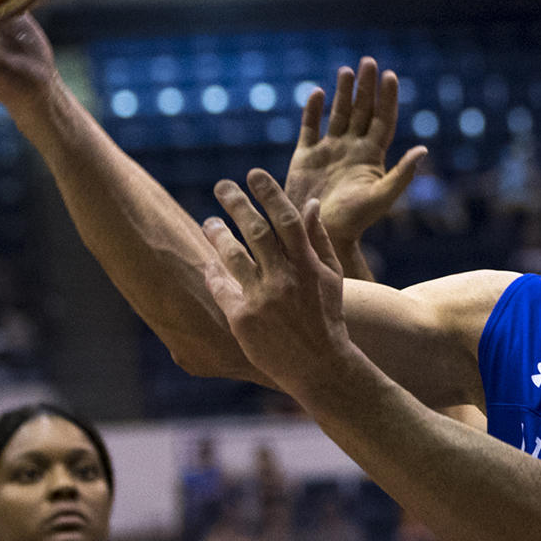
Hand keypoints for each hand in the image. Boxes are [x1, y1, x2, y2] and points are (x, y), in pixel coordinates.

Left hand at [201, 169, 357, 395]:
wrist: (320, 367)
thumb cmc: (327, 317)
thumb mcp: (331, 276)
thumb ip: (318, 238)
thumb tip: (307, 203)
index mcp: (308, 265)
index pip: (287, 219)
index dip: (269, 193)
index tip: (253, 174)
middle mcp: (285, 278)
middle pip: (256, 231)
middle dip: (237, 204)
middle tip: (222, 186)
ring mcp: (263, 299)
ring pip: (232, 256)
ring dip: (218, 235)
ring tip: (209, 222)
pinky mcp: (243, 320)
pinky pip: (221, 287)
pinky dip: (213, 272)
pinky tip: (209, 262)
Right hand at [283, 57, 425, 260]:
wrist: (319, 234)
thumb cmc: (355, 221)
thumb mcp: (382, 197)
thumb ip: (401, 174)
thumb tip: (423, 150)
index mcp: (371, 157)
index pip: (382, 119)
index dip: (387, 98)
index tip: (390, 76)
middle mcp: (352, 149)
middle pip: (361, 110)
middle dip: (365, 87)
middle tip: (368, 62)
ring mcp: (329, 151)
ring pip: (338, 114)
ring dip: (343, 92)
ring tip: (347, 71)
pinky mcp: (306, 157)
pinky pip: (310, 127)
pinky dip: (314, 110)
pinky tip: (318, 93)